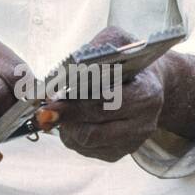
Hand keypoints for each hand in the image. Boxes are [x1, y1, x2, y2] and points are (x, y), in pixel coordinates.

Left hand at [35, 25, 165, 162]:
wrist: (150, 84)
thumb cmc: (129, 60)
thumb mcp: (118, 41)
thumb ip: (96, 48)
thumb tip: (70, 66)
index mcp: (146, 94)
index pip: (105, 104)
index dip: (74, 104)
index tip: (50, 100)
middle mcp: (143, 123)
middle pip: (92, 129)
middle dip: (65, 117)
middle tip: (44, 109)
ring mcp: (132, 142)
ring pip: (86, 142)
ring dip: (67, 128)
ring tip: (60, 111)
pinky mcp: (121, 153)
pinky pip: (87, 150)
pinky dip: (73, 136)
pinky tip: (73, 120)